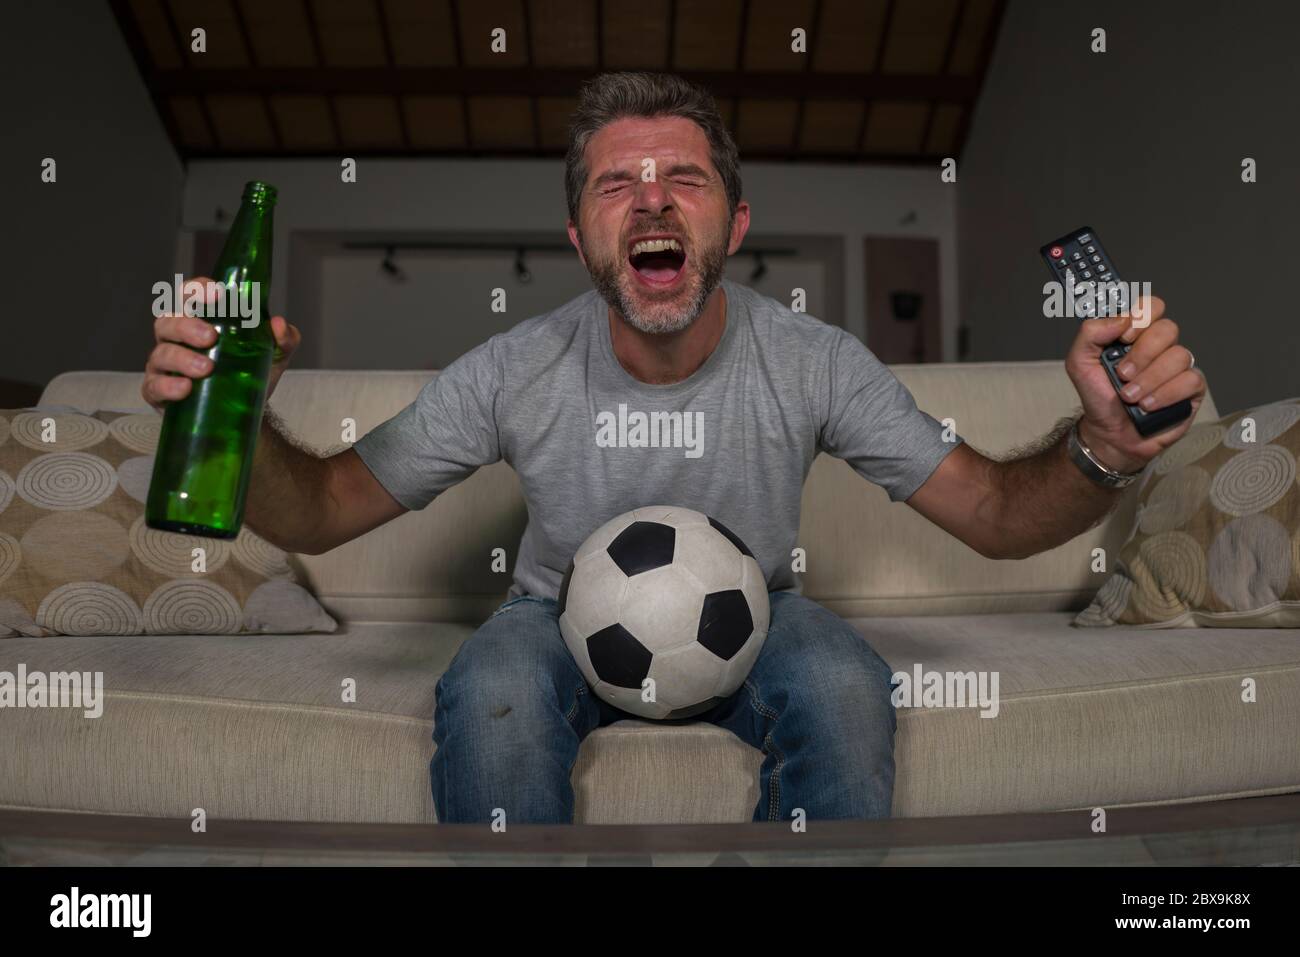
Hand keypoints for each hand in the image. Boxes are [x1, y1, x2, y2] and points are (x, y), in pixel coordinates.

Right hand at [142, 276, 300, 412]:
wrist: (245, 413)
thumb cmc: (251, 373)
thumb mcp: (274, 354)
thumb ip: (284, 338)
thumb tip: (279, 325)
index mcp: (199, 319)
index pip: (189, 295)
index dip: (198, 289)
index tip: (218, 294)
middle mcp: (176, 338)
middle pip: (168, 321)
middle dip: (187, 326)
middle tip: (210, 337)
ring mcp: (165, 365)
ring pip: (161, 353)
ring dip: (181, 358)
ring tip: (206, 368)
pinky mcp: (159, 392)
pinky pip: (153, 386)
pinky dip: (168, 386)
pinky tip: (186, 389)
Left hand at [1064, 295, 1205, 473]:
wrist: (1108, 433)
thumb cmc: (1098, 397)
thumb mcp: (1079, 363)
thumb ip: (1091, 334)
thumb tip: (1120, 318)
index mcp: (1136, 335)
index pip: (1151, 307)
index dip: (1142, 317)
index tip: (1124, 338)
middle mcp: (1159, 347)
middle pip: (1167, 329)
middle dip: (1142, 355)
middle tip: (1122, 375)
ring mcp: (1178, 367)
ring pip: (1179, 356)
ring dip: (1149, 379)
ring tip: (1130, 397)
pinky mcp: (1192, 389)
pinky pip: (1191, 380)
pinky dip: (1166, 394)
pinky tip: (1148, 405)